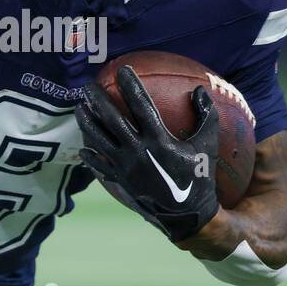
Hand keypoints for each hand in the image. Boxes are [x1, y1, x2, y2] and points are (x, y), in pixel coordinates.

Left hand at [75, 65, 219, 242]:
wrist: (188, 216)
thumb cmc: (200, 177)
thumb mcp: (208, 145)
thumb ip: (206, 116)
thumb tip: (200, 89)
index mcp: (159, 141)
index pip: (140, 105)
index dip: (130, 85)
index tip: (122, 69)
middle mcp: (138, 152)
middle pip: (111, 120)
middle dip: (98, 100)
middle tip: (88, 85)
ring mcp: (126, 168)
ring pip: (99, 141)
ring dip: (87, 123)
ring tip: (79, 108)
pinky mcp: (121, 182)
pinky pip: (100, 167)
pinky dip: (90, 157)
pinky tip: (83, 147)